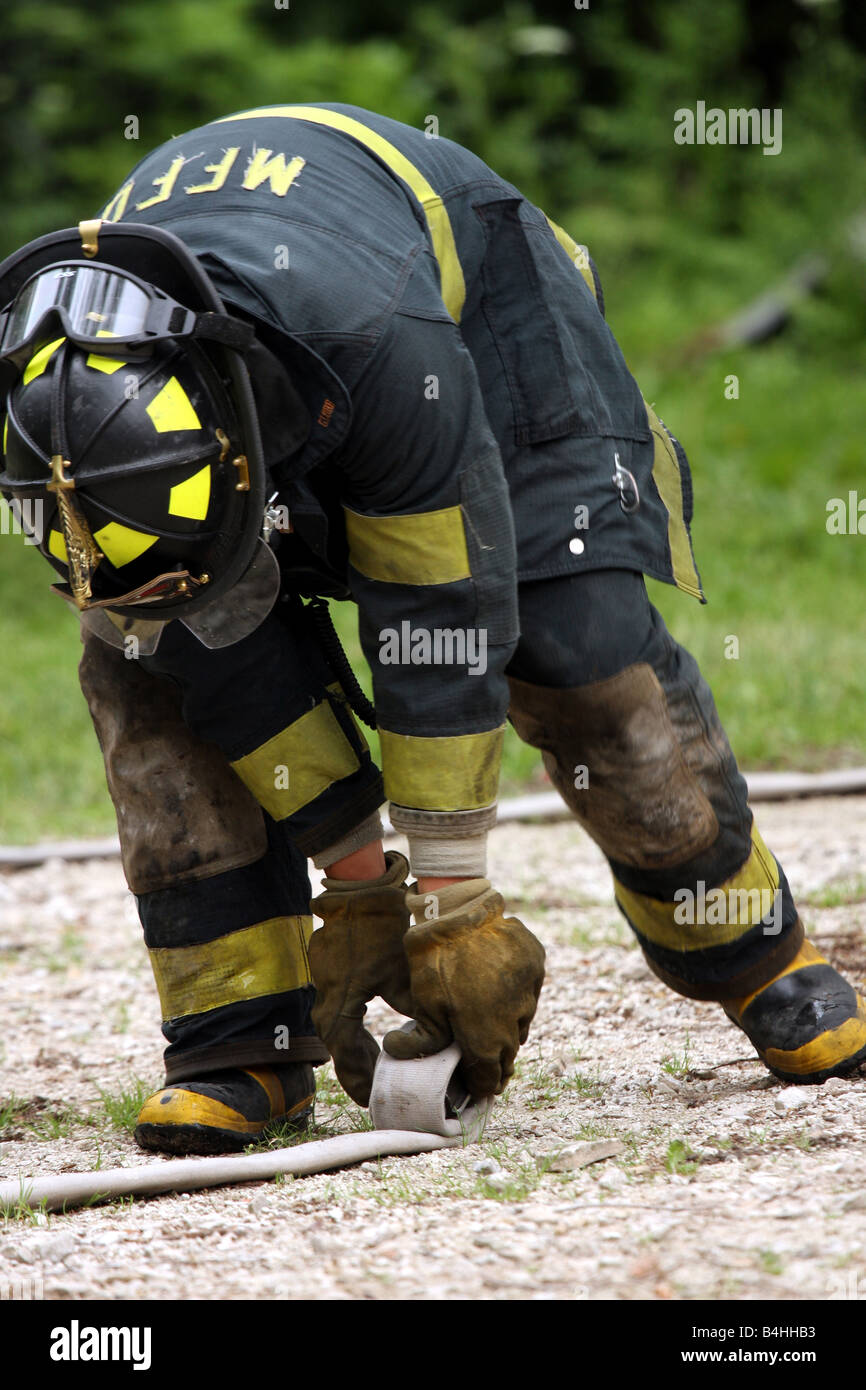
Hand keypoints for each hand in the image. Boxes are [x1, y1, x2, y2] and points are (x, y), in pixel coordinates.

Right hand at [309, 851, 413, 1105]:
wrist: (360, 892)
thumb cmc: (381, 930)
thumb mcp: (402, 972)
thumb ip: (414, 1007)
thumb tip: (430, 1033)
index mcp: (338, 1005)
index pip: (347, 1057)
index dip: (362, 1081)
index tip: (375, 1099)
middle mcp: (326, 1000)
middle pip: (340, 1048)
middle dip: (359, 1071)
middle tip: (378, 1092)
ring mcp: (324, 986)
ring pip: (338, 1031)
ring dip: (355, 1051)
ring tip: (376, 1070)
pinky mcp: (329, 974)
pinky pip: (339, 1012)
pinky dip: (353, 1029)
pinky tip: (368, 1037)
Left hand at [382, 878, 544, 1098]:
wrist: (460, 914)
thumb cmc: (437, 963)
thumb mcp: (424, 1006)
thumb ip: (422, 1040)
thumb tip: (398, 1053)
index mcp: (486, 1040)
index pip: (489, 1078)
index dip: (481, 1086)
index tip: (475, 1087)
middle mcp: (515, 1023)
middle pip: (507, 1054)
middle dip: (494, 1060)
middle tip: (481, 1059)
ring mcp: (530, 994)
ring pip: (520, 1023)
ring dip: (506, 1027)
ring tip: (487, 1020)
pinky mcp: (536, 968)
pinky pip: (528, 993)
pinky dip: (515, 996)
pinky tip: (497, 988)